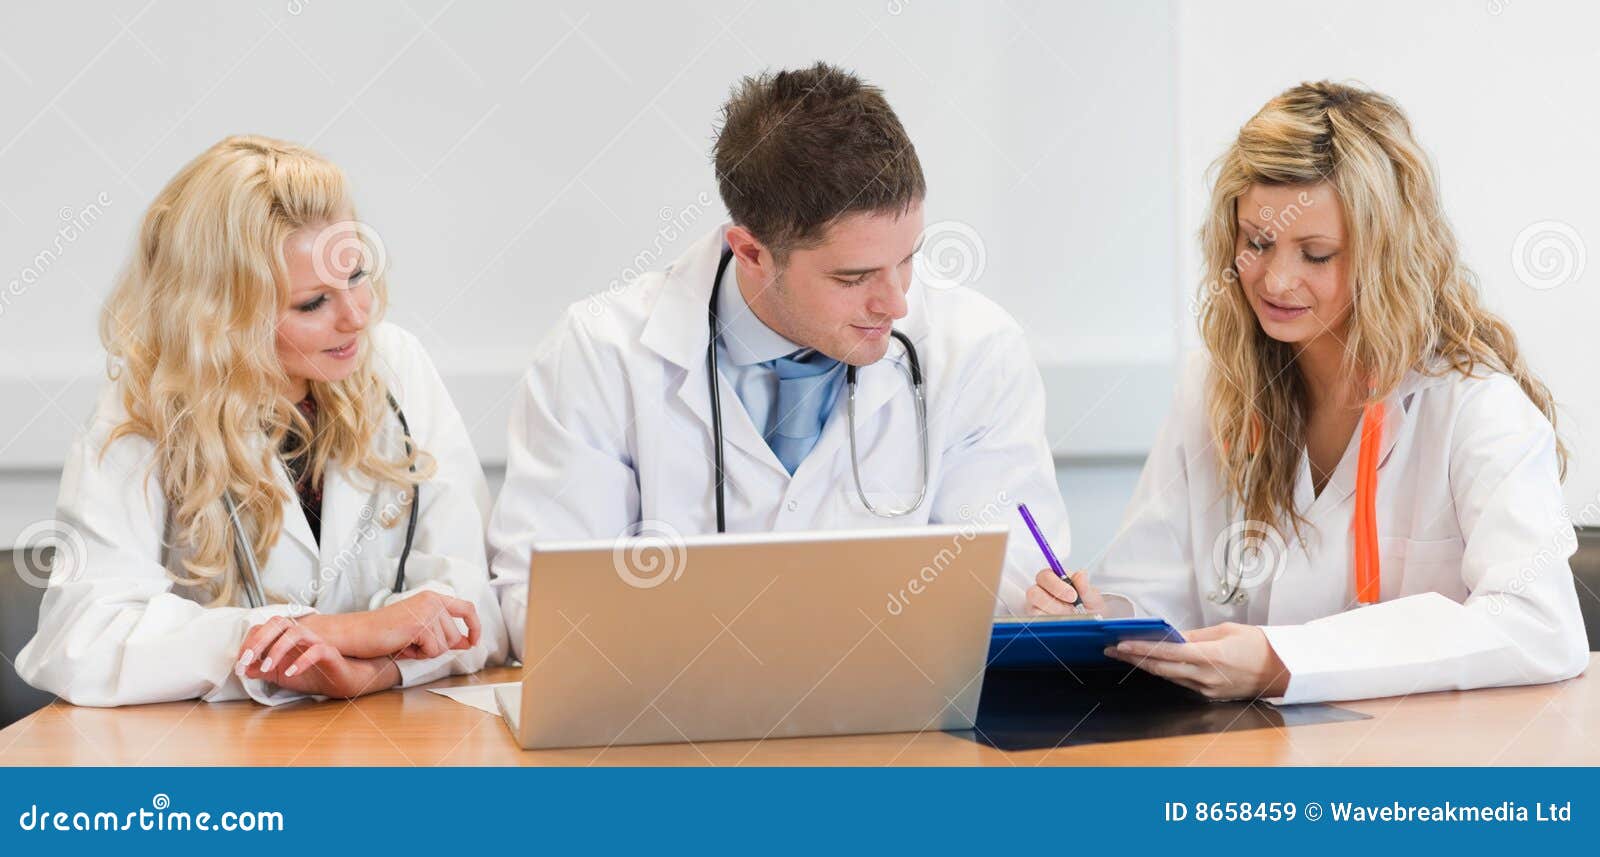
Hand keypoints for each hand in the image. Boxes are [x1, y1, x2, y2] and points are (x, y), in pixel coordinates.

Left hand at [235, 617, 400, 698]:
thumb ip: (262, 669)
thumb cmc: (313, 674)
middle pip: (277, 623)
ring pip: (295, 633)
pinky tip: (291, 673)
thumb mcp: (280, 674)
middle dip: (258, 640)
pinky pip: (316, 651)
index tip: (240, 662)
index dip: (249, 642)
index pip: (264, 628)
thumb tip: (243, 668)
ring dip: (277, 650)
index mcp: (286, 637)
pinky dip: (301, 661)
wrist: (342, 681)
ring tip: (267, 668)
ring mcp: (316, 641)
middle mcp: (300, 635)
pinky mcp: (330, 653)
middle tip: (246, 660)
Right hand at [298, 590, 481, 659]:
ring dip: (426, 652)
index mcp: (433, 597)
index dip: (475, 626)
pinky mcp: (421, 625)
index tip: (474, 641)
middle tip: (412, 644)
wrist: (358, 633)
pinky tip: (402, 646)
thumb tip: (468, 642)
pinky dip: (418, 655)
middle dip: (437, 647)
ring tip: (405, 643)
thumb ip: (443, 633)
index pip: (467, 608)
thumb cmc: (385, 632)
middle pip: (455, 636)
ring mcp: (428, 611)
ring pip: (445, 646)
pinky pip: (433, 651)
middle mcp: (433, 600)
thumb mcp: (420, 630)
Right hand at [1024, 569, 1107, 615]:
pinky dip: (1050, 622)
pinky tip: (1062, 622)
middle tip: (1071, 607)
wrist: (1090, 626)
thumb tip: (1080, 575)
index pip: (1045, 575)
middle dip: (1053, 601)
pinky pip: (1037, 622)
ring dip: (1053, 613)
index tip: (1073, 595)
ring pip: (1033, 608)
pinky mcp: (1036, 621)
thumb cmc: (1089, 608)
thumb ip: (1085, 587)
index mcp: (1054, 579)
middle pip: (1033, 592)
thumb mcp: (1092, 598)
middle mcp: (1042, 591)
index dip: (1056, 585)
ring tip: (1069, 616)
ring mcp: (1037, 607)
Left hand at [1104, 622, 1290, 699]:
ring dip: (1146, 666)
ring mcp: (1207, 689)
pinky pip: (1181, 682)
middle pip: (1161, 669)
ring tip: (1125, 655)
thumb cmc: (1260, 646)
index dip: (1141, 650)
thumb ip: (1196, 636)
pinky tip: (1151, 664)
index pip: (1168, 654)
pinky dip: (1164, 672)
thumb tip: (1171, 636)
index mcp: (1212, 657)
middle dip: (1134, 660)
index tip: (1120, 644)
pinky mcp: (1210, 695)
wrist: (1285, 671)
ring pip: (1168, 677)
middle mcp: (1206, 677)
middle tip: (1112, 650)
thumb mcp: (1227, 631)